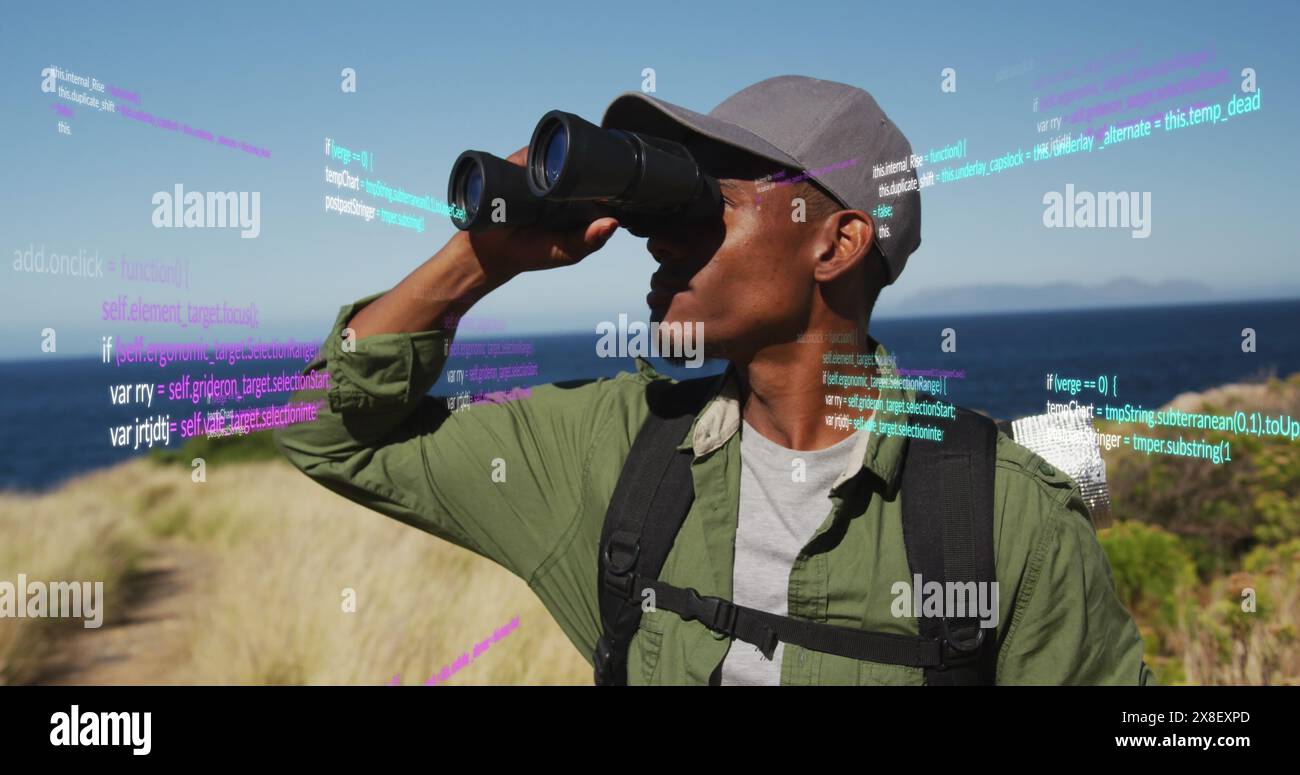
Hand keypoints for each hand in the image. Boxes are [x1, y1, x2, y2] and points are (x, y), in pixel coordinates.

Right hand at [458, 146, 619, 283]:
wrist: (490, 251)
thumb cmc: (533, 252)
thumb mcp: (567, 252)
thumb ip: (590, 240)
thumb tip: (613, 222)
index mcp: (578, 200)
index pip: (599, 180)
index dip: (608, 176)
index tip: (615, 176)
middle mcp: (561, 182)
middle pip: (580, 161)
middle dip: (587, 160)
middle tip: (589, 168)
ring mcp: (540, 172)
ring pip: (557, 153)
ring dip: (562, 153)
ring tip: (562, 169)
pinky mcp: (518, 165)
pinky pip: (530, 151)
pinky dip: (536, 151)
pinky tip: (541, 163)